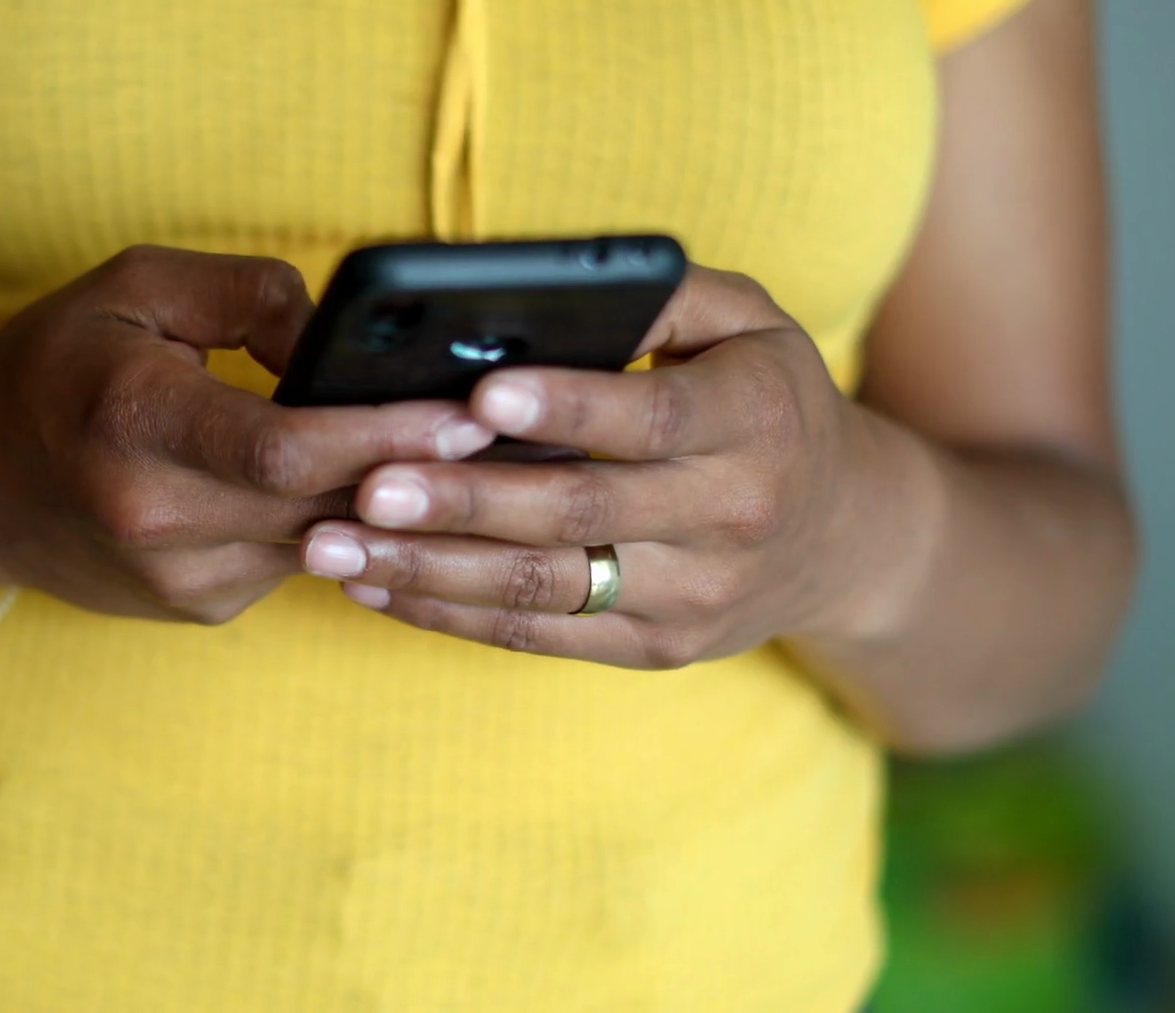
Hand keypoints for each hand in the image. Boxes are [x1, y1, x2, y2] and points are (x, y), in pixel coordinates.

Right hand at [0, 246, 495, 622]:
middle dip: (422, 469)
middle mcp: (152, 518)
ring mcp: (177, 579)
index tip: (469, 411)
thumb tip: (341, 343)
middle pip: (322, 504)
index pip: (284, 449)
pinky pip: (297, 564)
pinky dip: (337, 524)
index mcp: (131, 424)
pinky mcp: (197, 610)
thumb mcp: (136, 285)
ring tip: (461, 456)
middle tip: (506, 430)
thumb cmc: (57, 365)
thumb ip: (248, 296)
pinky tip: (367, 487)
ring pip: (325, 544)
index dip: (386, 435)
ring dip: (393, 503)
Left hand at [298, 266, 896, 668]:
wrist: (843, 535)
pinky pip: (538, 637)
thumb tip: (536, 292)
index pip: (653, 418)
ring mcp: (694, 596)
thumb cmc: (763, 398)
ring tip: (331, 547)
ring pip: (544, 588)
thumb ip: (657, 296)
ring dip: (428, 570)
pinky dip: (446, 615)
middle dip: (463, 500)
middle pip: (580, 513)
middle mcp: (732, 516)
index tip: (479, 394)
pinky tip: (372, 587)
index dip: (567, 408)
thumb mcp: (745, 322)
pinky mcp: (656, 650)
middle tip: (366, 486)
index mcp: (756, 420)